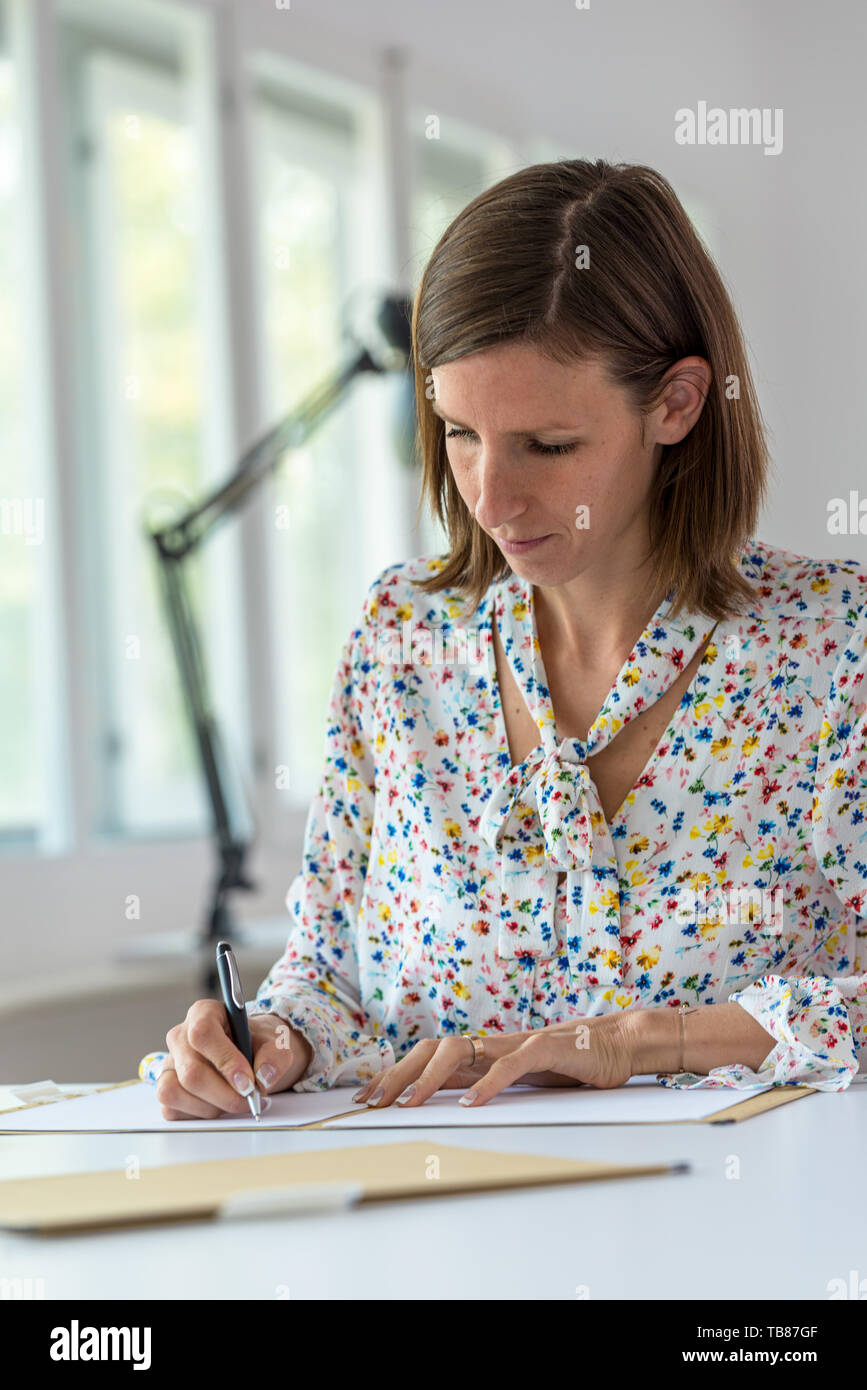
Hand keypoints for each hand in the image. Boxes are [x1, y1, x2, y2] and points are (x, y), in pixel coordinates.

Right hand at [157, 1001, 312, 1119]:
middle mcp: (181, 1036)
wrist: (253, 1054)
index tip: (248, 1081)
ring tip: (233, 1100)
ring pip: (176, 1093)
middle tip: (250, 1099)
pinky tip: (218, 1105)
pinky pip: (172, 1109)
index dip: (226, 1061)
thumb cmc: (258, 1043)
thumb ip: (275, 1055)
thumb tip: (262, 1077)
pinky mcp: (166, 1087)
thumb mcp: (276, 1041)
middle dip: (225, 1095)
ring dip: (211, 1107)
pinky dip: (199, 1114)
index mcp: (204, 1013)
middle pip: (191, 1073)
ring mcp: (170, 1062)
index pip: (203, 1033)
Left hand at [351, 1016, 633, 1109]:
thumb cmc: (571, 1066)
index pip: (429, 1056)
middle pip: (432, 1048)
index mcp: (485, 1052)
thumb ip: (489, 1085)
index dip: (396, 1073)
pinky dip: (487, 1083)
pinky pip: (510, 1064)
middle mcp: (494, 1044)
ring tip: (408, 1104)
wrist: (619, 1043)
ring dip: (428, 1077)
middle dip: (397, 1074)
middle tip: (371, 1102)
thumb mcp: (521, 1082)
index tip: (368, 1096)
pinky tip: (469, 1104)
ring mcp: (517, 1043)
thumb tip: (450, 1104)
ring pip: (460, 1049)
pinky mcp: (546, 1049)